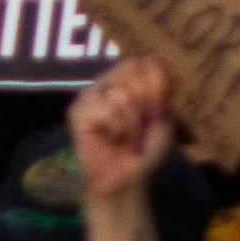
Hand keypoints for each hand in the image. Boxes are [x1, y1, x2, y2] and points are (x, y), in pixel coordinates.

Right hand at [70, 55, 179, 197]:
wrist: (127, 180)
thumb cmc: (144, 148)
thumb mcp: (162, 115)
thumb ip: (158, 88)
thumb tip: (153, 60)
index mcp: (125, 79)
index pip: (143, 62)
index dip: (156, 86)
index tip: (156, 111)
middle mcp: (106, 82)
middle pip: (134, 74)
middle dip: (145, 107)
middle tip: (139, 129)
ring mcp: (89, 95)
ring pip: (123, 94)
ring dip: (133, 123)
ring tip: (127, 137)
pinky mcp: (77, 112)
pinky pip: (108, 109)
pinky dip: (118, 127)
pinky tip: (113, 139)